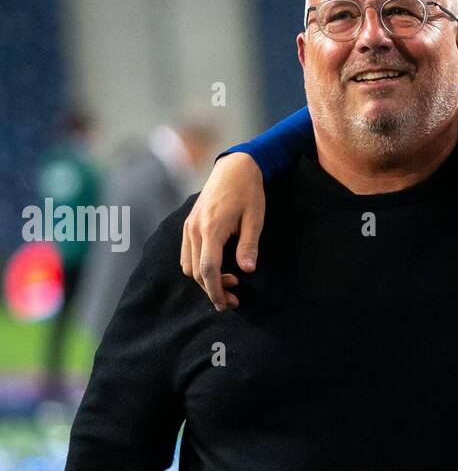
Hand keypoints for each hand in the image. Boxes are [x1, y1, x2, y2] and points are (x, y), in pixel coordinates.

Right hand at [180, 152, 265, 309]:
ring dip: (205, 279)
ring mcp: (189, 226)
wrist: (234, 166)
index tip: (226, 304)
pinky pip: (188, 254)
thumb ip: (249, 245)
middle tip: (235, 299)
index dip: (215, 290)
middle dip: (213, 289)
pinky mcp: (189, 224)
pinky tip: (218, 268)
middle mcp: (194, 229)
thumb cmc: (248, 191)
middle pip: (196, 272)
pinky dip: (199, 267)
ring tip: (230, 283)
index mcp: (211, 229)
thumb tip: (247, 270)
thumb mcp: (255, 218)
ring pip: (189, 265)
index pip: (208, 269)